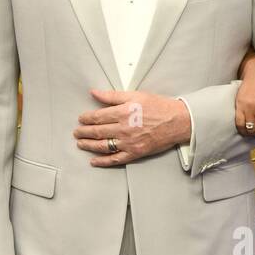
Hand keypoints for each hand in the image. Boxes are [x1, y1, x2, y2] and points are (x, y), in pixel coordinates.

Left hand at [74, 89, 189, 164]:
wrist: (178, 121)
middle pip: (97, 132)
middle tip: (76, 132)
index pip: (97, 117)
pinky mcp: (135, 153)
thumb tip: (94, 93)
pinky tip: (94, 161)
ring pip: (103, 146)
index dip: (86, 118)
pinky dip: (103, 161)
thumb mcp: (135, 95)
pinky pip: (115, 159)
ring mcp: (129, 143)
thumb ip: (113, 95)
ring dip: (88, 146)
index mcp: (123, 112)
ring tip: (80, 144)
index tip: (81, 119)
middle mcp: (124, 129)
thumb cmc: (159, 107)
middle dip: (83, 132)